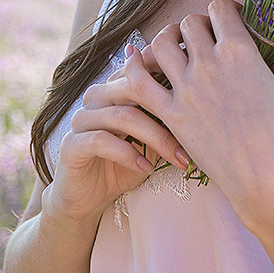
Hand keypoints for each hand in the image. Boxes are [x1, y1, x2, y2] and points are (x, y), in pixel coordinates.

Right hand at [47, 46, 189, 227]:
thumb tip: (203, 101)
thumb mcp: (151, 139)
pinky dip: (128, 154)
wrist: (86, 200)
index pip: (144, 73)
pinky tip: (146, 167)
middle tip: (195, 137)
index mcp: (114, 87)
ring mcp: (80, 118)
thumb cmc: (124, 164)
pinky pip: (101, 140)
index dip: (172, 85)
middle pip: (136, 89)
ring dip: (156, 138)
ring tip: (178, 158)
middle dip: (169, 113)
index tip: (201, 103)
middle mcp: (95, 96)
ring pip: (123, 116)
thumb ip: (165, 116)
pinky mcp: (70, 144)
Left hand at [122, 0, 273, 232]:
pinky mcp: (171, 115)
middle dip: (199, 24)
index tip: (233, 19)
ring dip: (168, 38)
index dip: (226, 9)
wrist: (267, 180)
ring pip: (161, 44)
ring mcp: (185, 89)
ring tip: (178, 46)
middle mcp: (208, 63)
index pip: (220, 8)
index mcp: (239, 51)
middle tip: (207, 37)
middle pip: (190, 23)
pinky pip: (140, 81)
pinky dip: (133, 65)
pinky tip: (135, 57)